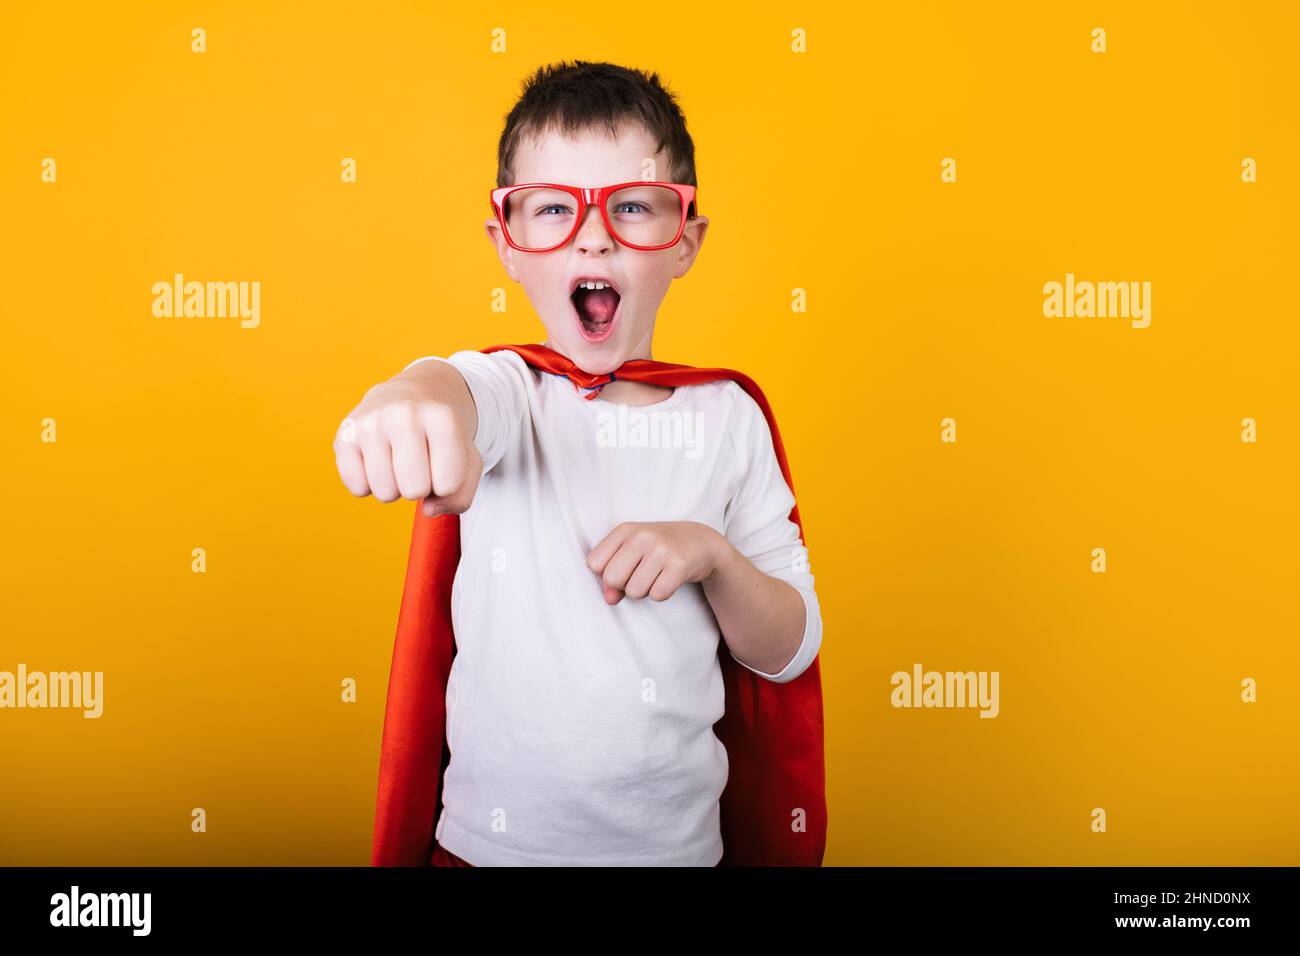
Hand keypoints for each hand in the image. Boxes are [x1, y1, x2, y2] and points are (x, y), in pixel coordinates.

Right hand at [333, 372, 481, 516]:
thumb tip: (429, 510)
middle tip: (418, 463)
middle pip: (415, 490)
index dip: (447, 484)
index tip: (442, 462)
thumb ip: (461, 496)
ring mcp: (370, 422)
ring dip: (394, 488)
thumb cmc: (441, 436)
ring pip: (385, 492)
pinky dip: (368, 485)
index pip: (448, 484)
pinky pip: (357, 488)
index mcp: (441, 416)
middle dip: (420, 488)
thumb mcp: (467, 460)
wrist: (410, 396)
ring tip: (397, 461)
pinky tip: (376, 461)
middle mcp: (404, 413)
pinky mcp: (344, 435)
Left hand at [586, 521, 727, 604]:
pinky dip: (662, 593)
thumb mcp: (632, 554)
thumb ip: (612, 576)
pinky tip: (669, 579)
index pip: (594, 564)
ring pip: (634, 592)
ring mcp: (662, 549)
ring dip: (644, 591)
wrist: (700, 542)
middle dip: (624, 586)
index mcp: (625, 530)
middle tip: (641, 575)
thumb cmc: (658, 549)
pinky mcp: (679, 565)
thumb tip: (609, 599)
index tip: (623, 569)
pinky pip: (657, 595)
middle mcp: (642, 536)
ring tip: (656, 576)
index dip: (606, 574)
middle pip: (612, 579)